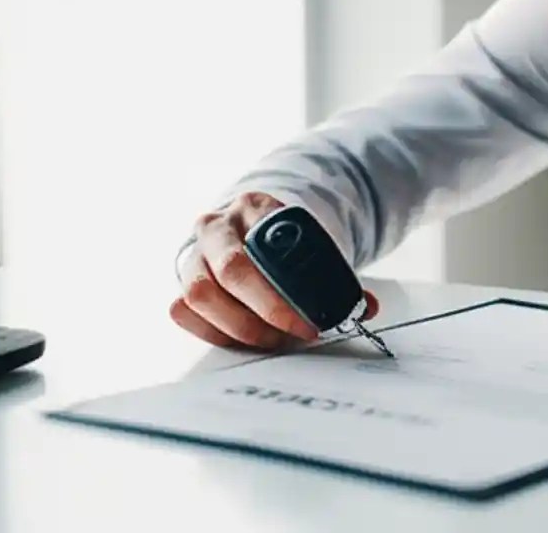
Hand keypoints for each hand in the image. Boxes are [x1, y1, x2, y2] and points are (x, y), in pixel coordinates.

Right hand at [170, 192, 379, 348]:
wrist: (247, 232)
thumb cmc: (282, 245)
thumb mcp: (310, 245)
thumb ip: (335, 274)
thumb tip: (365, 306)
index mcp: (253, 207)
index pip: (265, 245)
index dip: (286, 290)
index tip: (312, 320)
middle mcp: (215, 227)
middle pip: (230, 271)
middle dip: (267, 312)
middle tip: (298, 334)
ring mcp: (193, 255)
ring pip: (199, 295)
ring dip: (240, 327)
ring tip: (275, 340)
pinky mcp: (182, 283)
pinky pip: (184, 312)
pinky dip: (215, 333)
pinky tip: (246, 339)